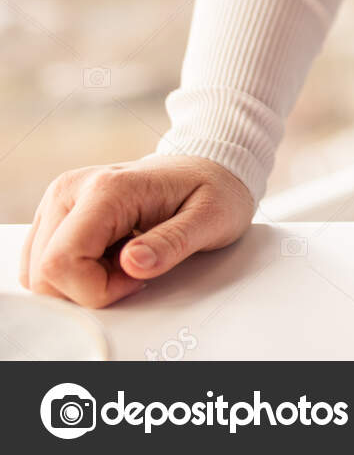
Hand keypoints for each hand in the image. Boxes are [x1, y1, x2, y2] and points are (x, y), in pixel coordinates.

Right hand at [19, 155, 254, 307]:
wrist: (209, 166)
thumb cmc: (214, 189)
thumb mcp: (213, 218)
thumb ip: (173, 243)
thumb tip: (132, 264)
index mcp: (106, 189)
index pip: (61, 263)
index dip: (97, 289)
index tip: (139, 276)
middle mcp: (71, 189)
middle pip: (44, 272)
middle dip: (88, 288)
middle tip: (136, 269)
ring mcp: (60, 199)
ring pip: (39, 271)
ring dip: (81, 280)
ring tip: (126, 258)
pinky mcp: (58, 212)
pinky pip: (45, 262)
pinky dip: (76, 271)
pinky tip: (111, 256)